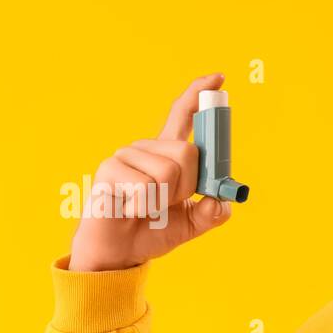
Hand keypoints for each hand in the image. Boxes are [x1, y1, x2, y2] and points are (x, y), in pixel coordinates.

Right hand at [69, 73, 233, 270]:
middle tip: (169, 202)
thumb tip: (223, 198)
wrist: (120, 254)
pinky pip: (148, 187)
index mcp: (168, 154)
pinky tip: (131, 209)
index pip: (183, 116)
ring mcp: (126, 155)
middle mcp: (147, 148)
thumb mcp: (193, 224)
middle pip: (188, 152)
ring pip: (169, 172)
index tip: (218, 78)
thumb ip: (213, 212)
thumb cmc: (152, 232)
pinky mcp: (109, 169)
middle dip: (188, 186)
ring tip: (147, 207)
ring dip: (165, 200)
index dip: (199, 96)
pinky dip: (147, 207)